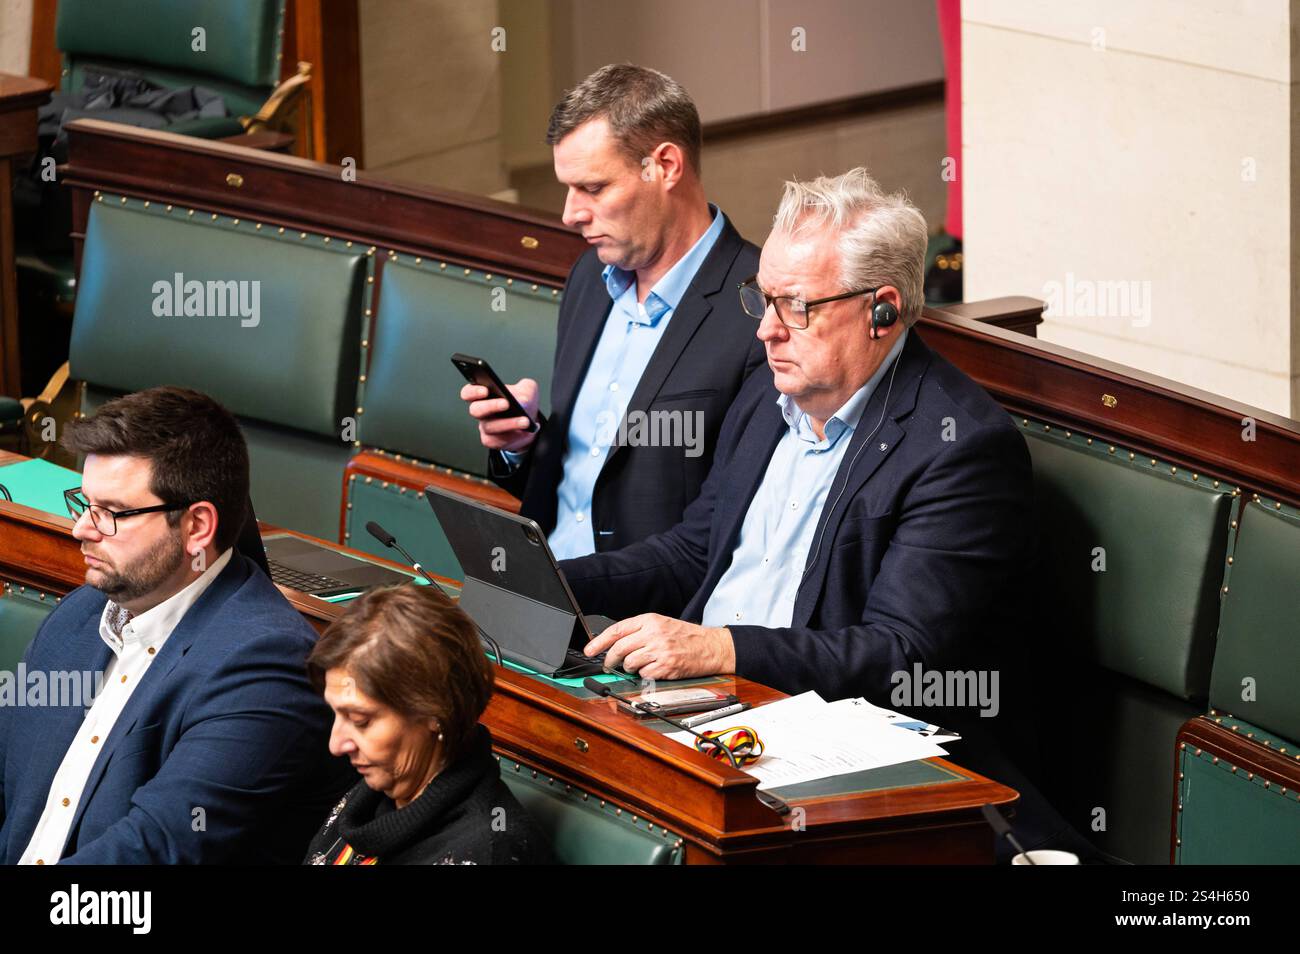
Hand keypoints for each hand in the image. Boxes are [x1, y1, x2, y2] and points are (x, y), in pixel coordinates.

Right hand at [461, 377, 539, 452]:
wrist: (529, 423)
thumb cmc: (523, 402)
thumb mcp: (528, 389)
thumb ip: (526, 388)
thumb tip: (523, 401)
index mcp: (483, 395)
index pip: (468, 392)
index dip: (473, 391)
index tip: (485, 390)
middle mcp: (481, 412)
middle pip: (475, 410)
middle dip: (491, 406)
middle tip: (506, 403)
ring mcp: (485, 427)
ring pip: (490, 427)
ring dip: (508, 423)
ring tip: (525, 421)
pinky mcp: (492, 441)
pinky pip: (499, 440)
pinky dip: (514, 436)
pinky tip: (525, 431)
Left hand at [584, 613, 734, 681]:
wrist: (711, 647)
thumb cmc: (686, 636)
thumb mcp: (662, 624)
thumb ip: (640, 630)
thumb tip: (616, 642)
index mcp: (650, 621)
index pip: (617, 630)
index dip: (599, 641)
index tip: (590, 650)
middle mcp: (654, 634)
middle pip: (619, 648)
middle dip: (610, 659)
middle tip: (608, 664)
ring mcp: (660, 651)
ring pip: (630, 663)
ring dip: (629, 668)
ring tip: (639, 665)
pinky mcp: (666, 667)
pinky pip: (644, 674)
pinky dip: (644, 675)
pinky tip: (653, 669)